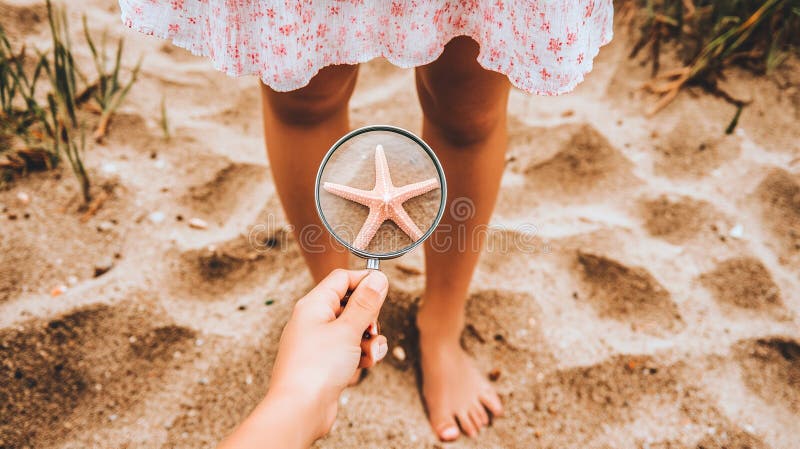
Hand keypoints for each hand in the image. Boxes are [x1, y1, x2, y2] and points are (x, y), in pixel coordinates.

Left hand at [268, 269, 388, 438]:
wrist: (299, 410)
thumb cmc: (317, 367)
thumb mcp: (348, 329)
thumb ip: (366, 303)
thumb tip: (377, 277)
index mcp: (314, 305)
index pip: (342, 279)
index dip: (364, 281)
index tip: (383, 291)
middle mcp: (314, 320)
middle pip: (351, 304)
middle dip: (369, 317)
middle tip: (369, 330)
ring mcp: (319, 342)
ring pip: (354, 330)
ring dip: (368, 340)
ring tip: (368, 354)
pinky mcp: (325, 362)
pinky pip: (349, 350)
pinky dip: (360, 356)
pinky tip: (362, 366)